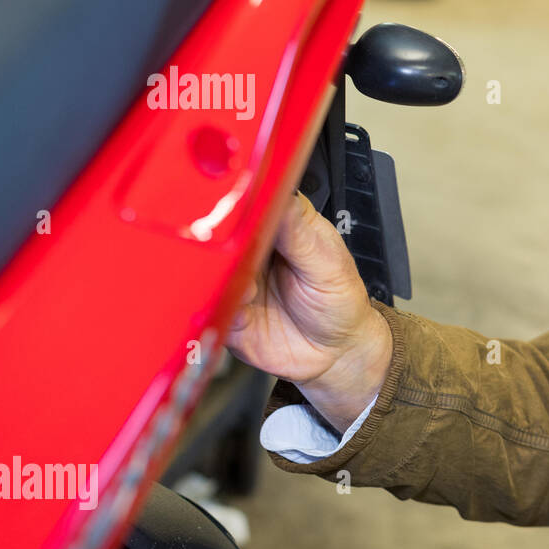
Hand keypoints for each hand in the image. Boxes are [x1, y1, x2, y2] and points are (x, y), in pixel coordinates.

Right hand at [226, 190, 392, 428]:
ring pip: (208, 272)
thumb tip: (280, 195)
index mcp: (281, 227)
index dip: (240, 203)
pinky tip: (241, 313)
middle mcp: (254, 252)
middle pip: (220, 236)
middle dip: (223, 246)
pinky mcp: (228, 313)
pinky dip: (218, 310)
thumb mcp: (328, 265)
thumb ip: (299, 234)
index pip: (252, 202)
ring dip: (221, 280)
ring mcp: (238, 282)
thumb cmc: (340, 302)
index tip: (236, 211)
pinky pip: (208, 308)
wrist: (336, 354)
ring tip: (248, 291)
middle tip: (237, 257)